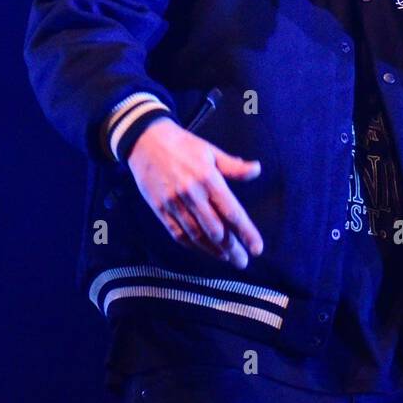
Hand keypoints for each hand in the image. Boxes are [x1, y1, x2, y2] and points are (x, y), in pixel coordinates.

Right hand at [127, 117, 263, 267]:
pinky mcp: (160, 208)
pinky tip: (204, 250)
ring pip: (196, 235)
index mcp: (208, 179)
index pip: (232, 212)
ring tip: (228, 259)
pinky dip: (192, 245)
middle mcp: (192, 194)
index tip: (257, 248)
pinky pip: (177, 233)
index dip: (246, 232)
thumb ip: (234, 166)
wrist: (146, 141)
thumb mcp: (211, 151)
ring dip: (213, 250)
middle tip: (243, 261)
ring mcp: (174, 203)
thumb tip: (257, 170)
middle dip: (231, 248)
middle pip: (215, 229)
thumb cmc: (183, 145)